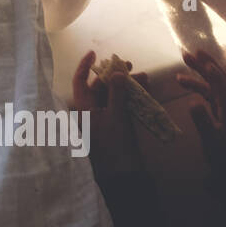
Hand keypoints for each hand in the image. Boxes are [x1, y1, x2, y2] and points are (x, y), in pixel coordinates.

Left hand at [72, 51, 148, 179]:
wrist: (124, 174)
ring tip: (144, 77)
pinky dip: (132, 96)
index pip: (79, 82)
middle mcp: (91, 111)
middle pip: (99, 86)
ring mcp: (104, 118)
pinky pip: (122, 104)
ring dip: (127, 84)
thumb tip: (117, 72)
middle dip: (114, 74)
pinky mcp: (117, 124)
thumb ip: (116, 93)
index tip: (94, 52)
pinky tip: (146, 89)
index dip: (85, 66)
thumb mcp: (115, 117)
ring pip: (113, 95)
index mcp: (83, 108)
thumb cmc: (114, 145)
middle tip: (130, 65)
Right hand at [176, 50, 225, 188]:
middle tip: (189, 53)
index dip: (210, 71)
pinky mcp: (224, 118)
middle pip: (221, 81)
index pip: (221, 86)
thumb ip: (203, 122)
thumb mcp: (212, 144)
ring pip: (215, 89)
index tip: (198, 57)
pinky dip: (200, 90)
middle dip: (206, 65)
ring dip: (200, 78)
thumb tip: (192, 101)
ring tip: (180, 72)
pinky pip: (212, 98)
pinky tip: (187, 91)